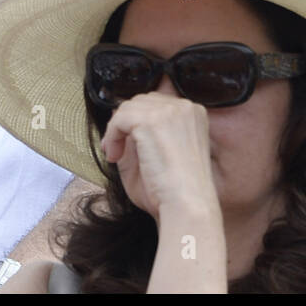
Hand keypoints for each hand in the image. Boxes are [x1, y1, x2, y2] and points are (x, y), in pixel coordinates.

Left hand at [100, 92, 219, 220]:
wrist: (186, 205)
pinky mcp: (152, 120)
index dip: (137, 123)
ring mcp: (170, 111)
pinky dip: (112, 135)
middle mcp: (186, 107)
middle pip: (142, 101)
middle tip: (116, 151)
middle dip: (126, 124)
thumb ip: (142, 134)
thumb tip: (117, 117)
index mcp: (194, 115)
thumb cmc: (175, 190)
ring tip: (115, 156)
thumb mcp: (159, 154)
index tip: (127, 145)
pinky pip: (120, 117)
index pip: (157, 104)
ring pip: (129, 107)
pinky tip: (114, 156)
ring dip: (116, 130)